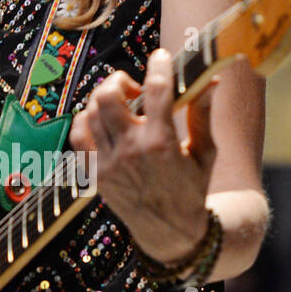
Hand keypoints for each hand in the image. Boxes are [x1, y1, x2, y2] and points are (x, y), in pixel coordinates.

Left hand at [68, 49, 216, 261]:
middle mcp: (130, 151)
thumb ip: (203, 115)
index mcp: (161, 143)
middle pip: (107, 96)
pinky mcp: (95, 173)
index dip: (159, 66)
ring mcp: (108, 163)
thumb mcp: (205, 154)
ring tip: (122, 105)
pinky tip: (104, 122)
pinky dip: (87, 121)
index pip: (156, 91)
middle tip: (135, 88)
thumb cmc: (192, 191)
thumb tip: (212, 81)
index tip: (162, 57)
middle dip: (120, 81)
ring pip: (90, 112)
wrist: (170, 234)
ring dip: (104, 99)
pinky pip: (78, 135)